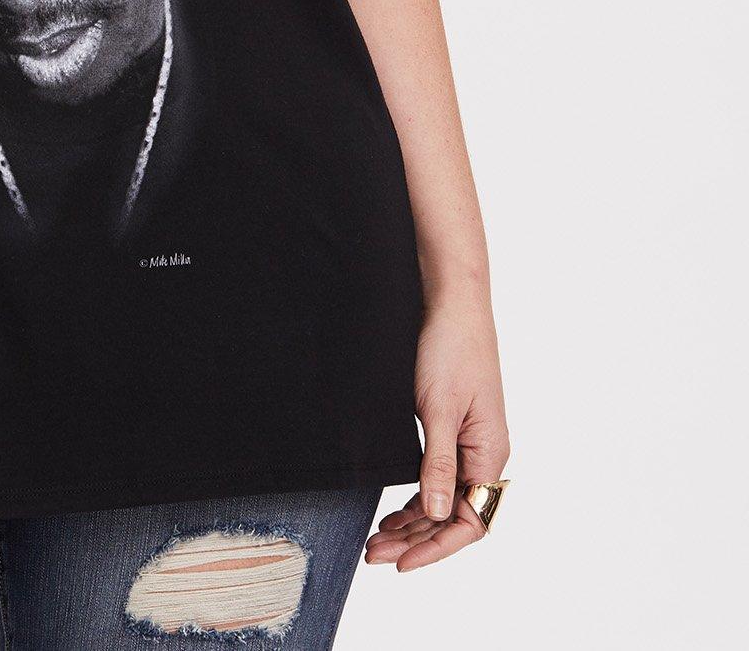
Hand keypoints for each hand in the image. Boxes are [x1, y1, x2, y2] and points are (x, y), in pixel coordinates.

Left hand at [365, 288, 509, 571]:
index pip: (469, 522)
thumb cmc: (452, 348)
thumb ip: (438, 463)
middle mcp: (485, 455)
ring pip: (445, 499)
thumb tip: (438, 513)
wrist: (451, 303)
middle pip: (454, 516)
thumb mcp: (438, 409)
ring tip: (377, 538)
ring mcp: (470, 443)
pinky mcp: (454, 428)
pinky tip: (393, 510)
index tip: (400, 562)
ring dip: (413, 522)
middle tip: (374, 553)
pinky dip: (416, 496)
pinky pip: (439, 476)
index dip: (435, 548)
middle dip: (416, 540)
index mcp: (490, 454)